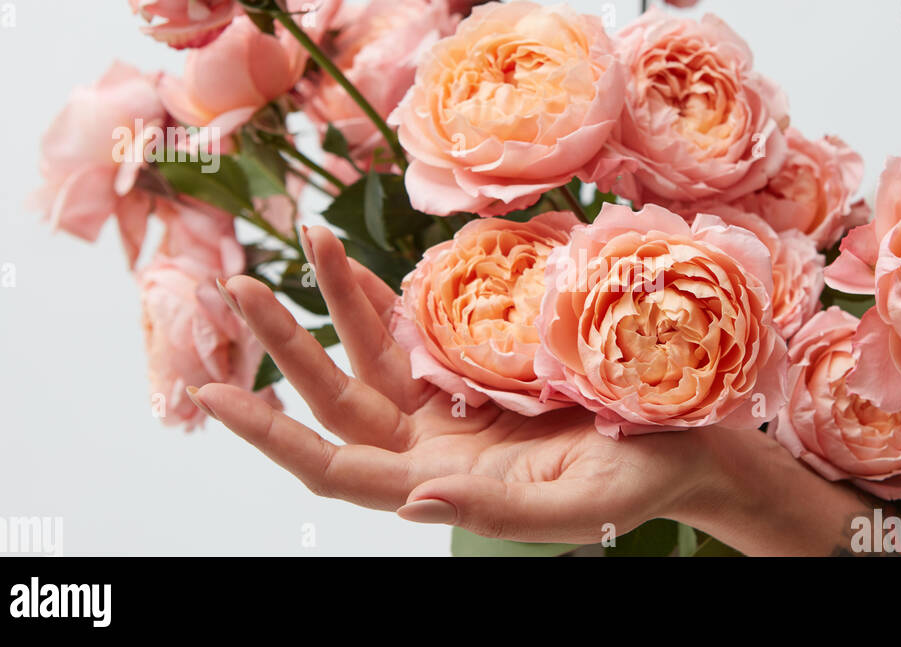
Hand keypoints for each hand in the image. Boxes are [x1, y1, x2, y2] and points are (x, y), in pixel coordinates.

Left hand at [190, 226, 721, 544]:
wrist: (684, 446)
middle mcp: (432, 446)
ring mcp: (452, 407)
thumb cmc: (639, 482)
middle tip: (240, 285)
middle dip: (286, 344)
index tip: (216, 393)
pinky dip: (387, 300)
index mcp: (444, 484)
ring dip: (335, 303)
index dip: (274, 435)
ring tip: (309, 241)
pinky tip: (361, 267)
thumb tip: (411, 498)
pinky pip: (418, 333)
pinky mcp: (478, 372)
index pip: (338, 466)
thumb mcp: (574, 504)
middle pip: (339, 396)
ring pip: (373, 355)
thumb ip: (489, 506)